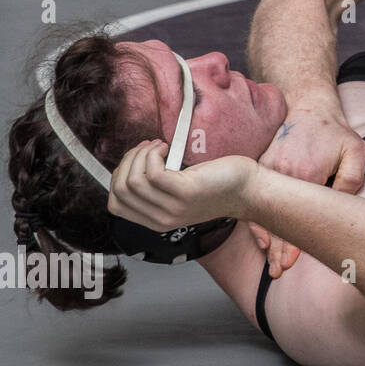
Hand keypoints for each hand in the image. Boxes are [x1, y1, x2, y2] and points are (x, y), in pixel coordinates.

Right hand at [108, 141, 256, 230]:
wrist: (248, 190)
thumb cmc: (216, 185)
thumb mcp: (178, 193)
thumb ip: (156, 189)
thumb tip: (130, 166)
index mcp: (156, 220)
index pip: (115, 204)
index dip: (117, 178)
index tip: (133, 161)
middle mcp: (162, 218)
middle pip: (120, 190)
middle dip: (127, 161)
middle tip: (147, 147)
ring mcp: (173, 207)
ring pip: (133, 180)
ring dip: (140, 155)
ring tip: (158, 145)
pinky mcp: (185, 192)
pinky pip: (152, 172)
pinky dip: (153, 154)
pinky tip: (167, 148)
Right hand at [255, 102, 364, 276]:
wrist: (307, 105)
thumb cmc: (334, 131)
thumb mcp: (355, 150)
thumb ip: (351, 179)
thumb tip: (342, 205)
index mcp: (305, 174)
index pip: (296, 217)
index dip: (292, 243)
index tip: (290, 263)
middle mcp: (282, 175)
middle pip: (276, 219)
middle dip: (277, 250)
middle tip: (278, 272)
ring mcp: (267, 171)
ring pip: (262, 212)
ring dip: (264, 238)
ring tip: (269, 263)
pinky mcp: (261, 167)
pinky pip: (255, 198)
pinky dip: (255, 219)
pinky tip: (261, 238)